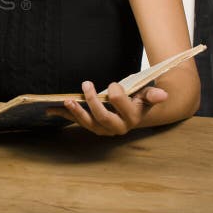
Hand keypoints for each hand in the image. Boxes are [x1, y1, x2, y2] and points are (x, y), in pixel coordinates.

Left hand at [47, 81, 168, 135]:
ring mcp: (103, 129)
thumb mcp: (147, 95)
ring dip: (76, 112)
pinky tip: (50, 110)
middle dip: (92, 102)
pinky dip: (63, 115)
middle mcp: (117, 127)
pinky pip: (76, 121)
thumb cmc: (139, 100)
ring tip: (67, 100)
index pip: (120, 105)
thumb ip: (152, 94)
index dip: (115, 94)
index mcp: (131, 118)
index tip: (111, 84)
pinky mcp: (92, 126)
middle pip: (102, 118)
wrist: (136, 113)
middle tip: (86, 84)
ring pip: (88, 123)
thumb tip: (162, 94)